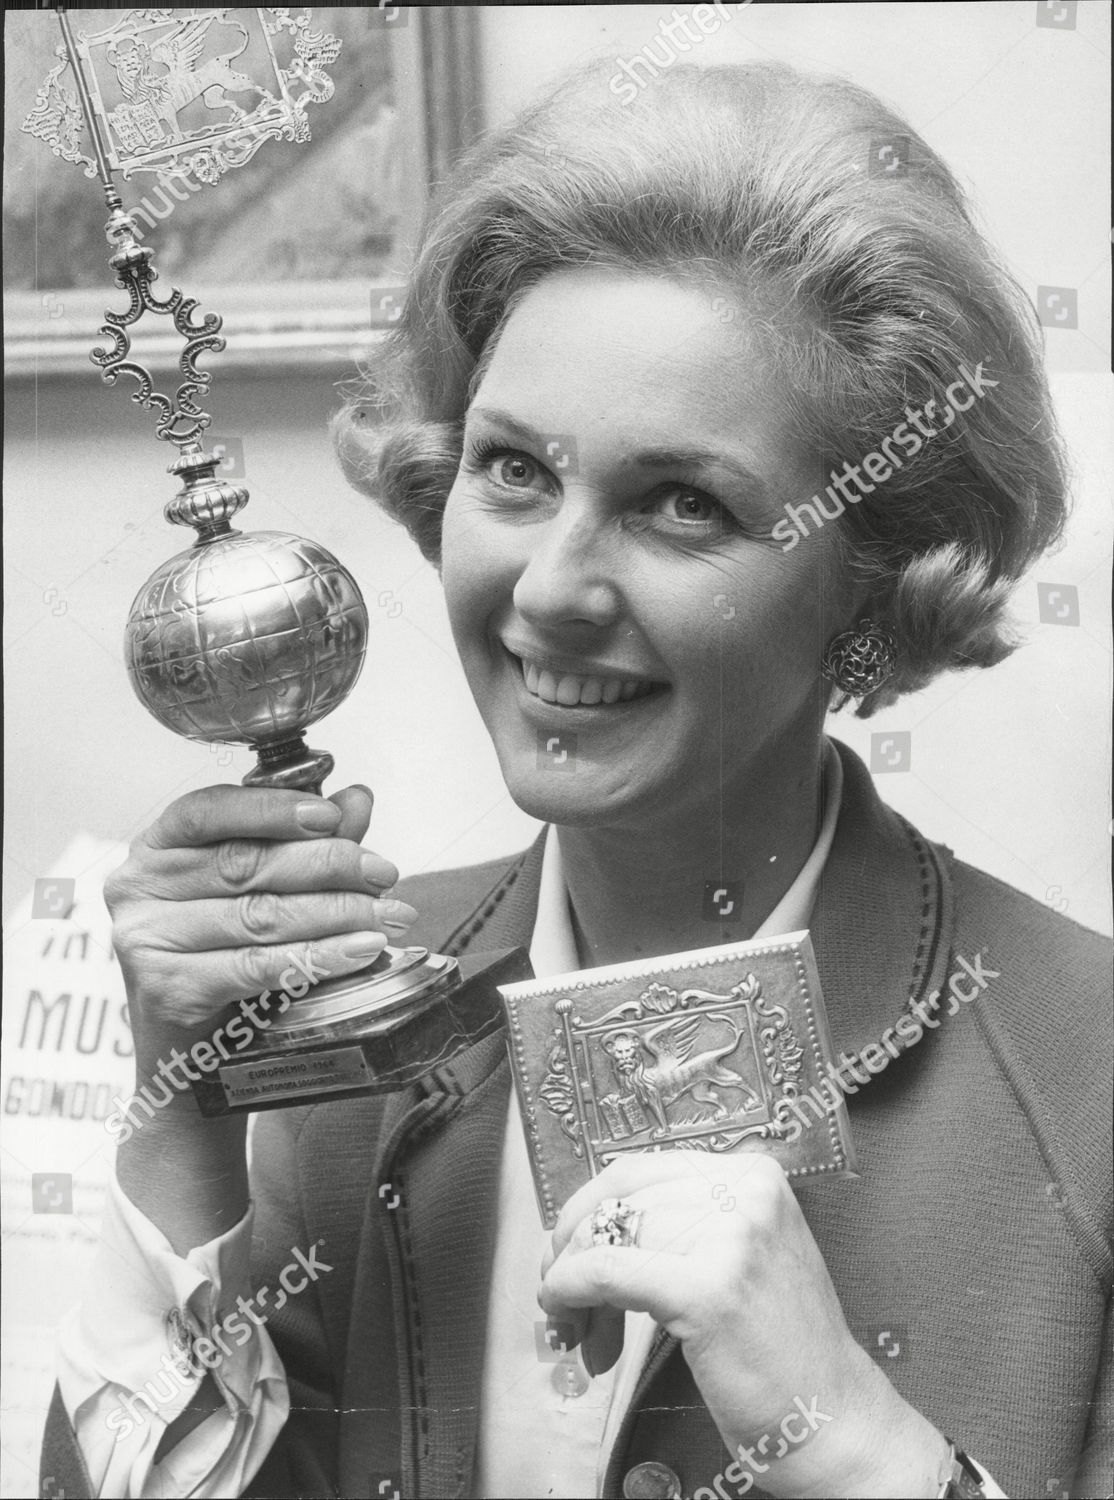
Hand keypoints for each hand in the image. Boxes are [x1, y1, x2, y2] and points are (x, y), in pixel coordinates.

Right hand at [105, 782, 416, 1082]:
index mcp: (156, 846)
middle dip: (328, 865)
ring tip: (387, 917)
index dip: (272, 809)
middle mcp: (138, 887)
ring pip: (258, 915)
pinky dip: (317, 957)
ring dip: (336, 913)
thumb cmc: (227, 959)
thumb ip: (306, 844)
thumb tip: (357, 799)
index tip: (333, 816)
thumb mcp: (265, 892)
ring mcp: (145, 940)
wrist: (195, 1057)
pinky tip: (359, 951)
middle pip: (244, 864)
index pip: (209, 810)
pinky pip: (256, 966)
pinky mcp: (167, 991)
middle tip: (384, 875)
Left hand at [539, 1151, 949, 1497]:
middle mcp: (746, 1191)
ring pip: (607, 1233)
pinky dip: (571, 1291)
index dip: (589, 1207)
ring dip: (570, 1278)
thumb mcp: (740, 1253)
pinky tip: (568, 1316)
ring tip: (574, 1324)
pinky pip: (607, 1272)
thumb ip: (681, 1222)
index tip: (568, 1245)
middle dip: (573, 1242)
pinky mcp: (708, 1289)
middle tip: (556, 1286)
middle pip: (618, 1196)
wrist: (835, 1417)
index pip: (640, 1169)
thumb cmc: (779, 1347)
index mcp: (753, 1174)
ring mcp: (731, 1236)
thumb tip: (589, 1220)